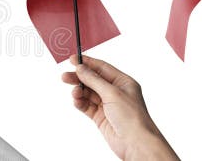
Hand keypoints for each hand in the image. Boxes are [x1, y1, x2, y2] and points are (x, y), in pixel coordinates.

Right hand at [62, 55, 177, 160]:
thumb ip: (94, 80)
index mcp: (123, 82)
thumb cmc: (133, 117)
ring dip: (79, 91)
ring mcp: (107, 105)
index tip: (73, 60)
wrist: (135, 142)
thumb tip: (81, 68)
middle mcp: (115, 92)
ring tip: (74, 93)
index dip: (87, 63)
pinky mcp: (101, 117)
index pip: (102, 68)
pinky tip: (77, 101)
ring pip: (88, 93)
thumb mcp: (112, 93)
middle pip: (92, 80)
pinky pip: (86, 106)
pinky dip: (80, 103)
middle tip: (65, 77)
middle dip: (79, 78)